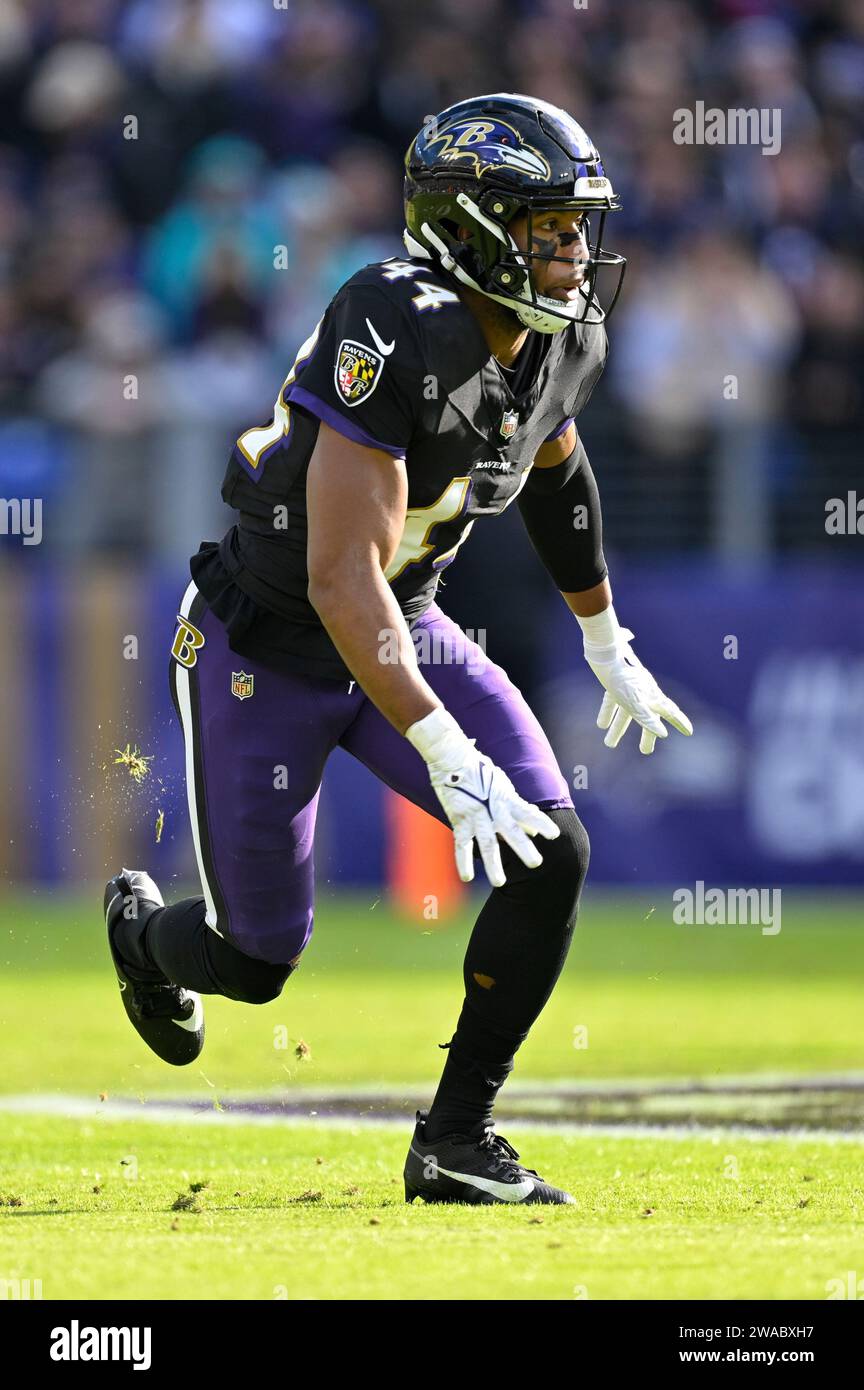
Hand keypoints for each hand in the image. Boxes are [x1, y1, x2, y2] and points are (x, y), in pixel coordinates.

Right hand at [405, 707, 559, 886]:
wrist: (452, 757)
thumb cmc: (480, 772)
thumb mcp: (502, 787)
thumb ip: (517, 808)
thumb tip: (533, 827)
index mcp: (506, 798)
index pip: (527, 812)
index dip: (541, 823)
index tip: (555, 835)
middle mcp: (493, 807)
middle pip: (511, 831)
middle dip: (524, 848)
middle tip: (537, 864)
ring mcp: (476, 814)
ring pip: (486, 843)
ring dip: (493, 864)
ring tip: (500, 882)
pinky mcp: (459, 819)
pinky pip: (462, 844)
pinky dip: (464, 861)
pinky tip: (467, 877)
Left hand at [583, 627, 692, 753]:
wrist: (605, 651)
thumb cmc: (622, 676)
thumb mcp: (634, 700)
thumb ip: (647, 717)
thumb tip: (662, 733)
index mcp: (652, 695)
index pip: (670, 711)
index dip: (680, 721)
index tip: (689, 732)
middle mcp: (643, 692)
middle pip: (647, 717)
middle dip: (646, 734)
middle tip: (645, 751)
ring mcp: (629, 688)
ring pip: (626, 713)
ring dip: (619, 728)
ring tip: (608, 744)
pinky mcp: (614, 684)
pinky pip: (612, 702)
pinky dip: (607, 713)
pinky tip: (601, 725)